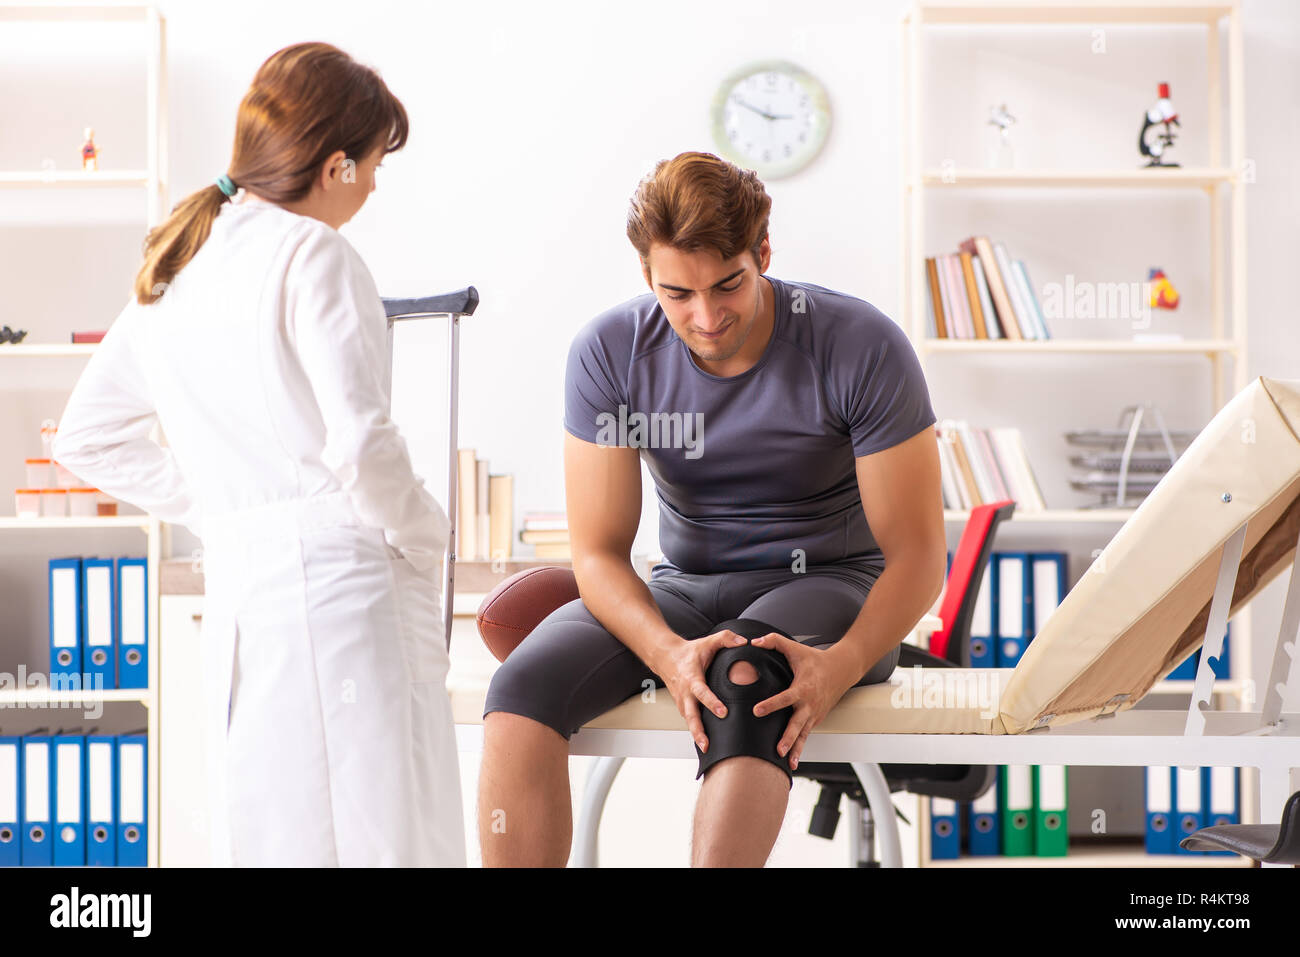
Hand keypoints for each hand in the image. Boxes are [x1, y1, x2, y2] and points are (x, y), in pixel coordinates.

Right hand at [654, 630, 750, 753]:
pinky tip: (705, 742)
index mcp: (692, 678)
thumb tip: (744, 642)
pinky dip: (695, 731)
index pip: (701, 692)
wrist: (666, 656)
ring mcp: (682, 701)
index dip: (712, 702)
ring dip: (696, 735)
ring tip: (707, 749)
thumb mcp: (708, 641)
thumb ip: (726, 639)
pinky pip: (689, 720)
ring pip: (688, 721)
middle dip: (698, 730)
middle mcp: (685, 692)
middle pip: (690, 715)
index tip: (723, 712)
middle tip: (707, 742)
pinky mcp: (682, 706)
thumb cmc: (689, 652)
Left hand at [749, 634, 859, 771]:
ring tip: (788, 763)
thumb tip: (754, 642)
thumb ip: (773, 642)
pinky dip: (801, 748)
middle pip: (797, 723)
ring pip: (804, 734)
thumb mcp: (794, 647)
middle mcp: (809, 704)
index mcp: (802, 688)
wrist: (842, 669)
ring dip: (796, 749)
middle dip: (788, 737)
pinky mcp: (816, 719)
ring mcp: (814, 713)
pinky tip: (793, 761)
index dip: (770, 705)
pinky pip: (806, 734)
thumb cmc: (815, 659)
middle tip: (778, 749)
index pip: (785, 698)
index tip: (756, 710)